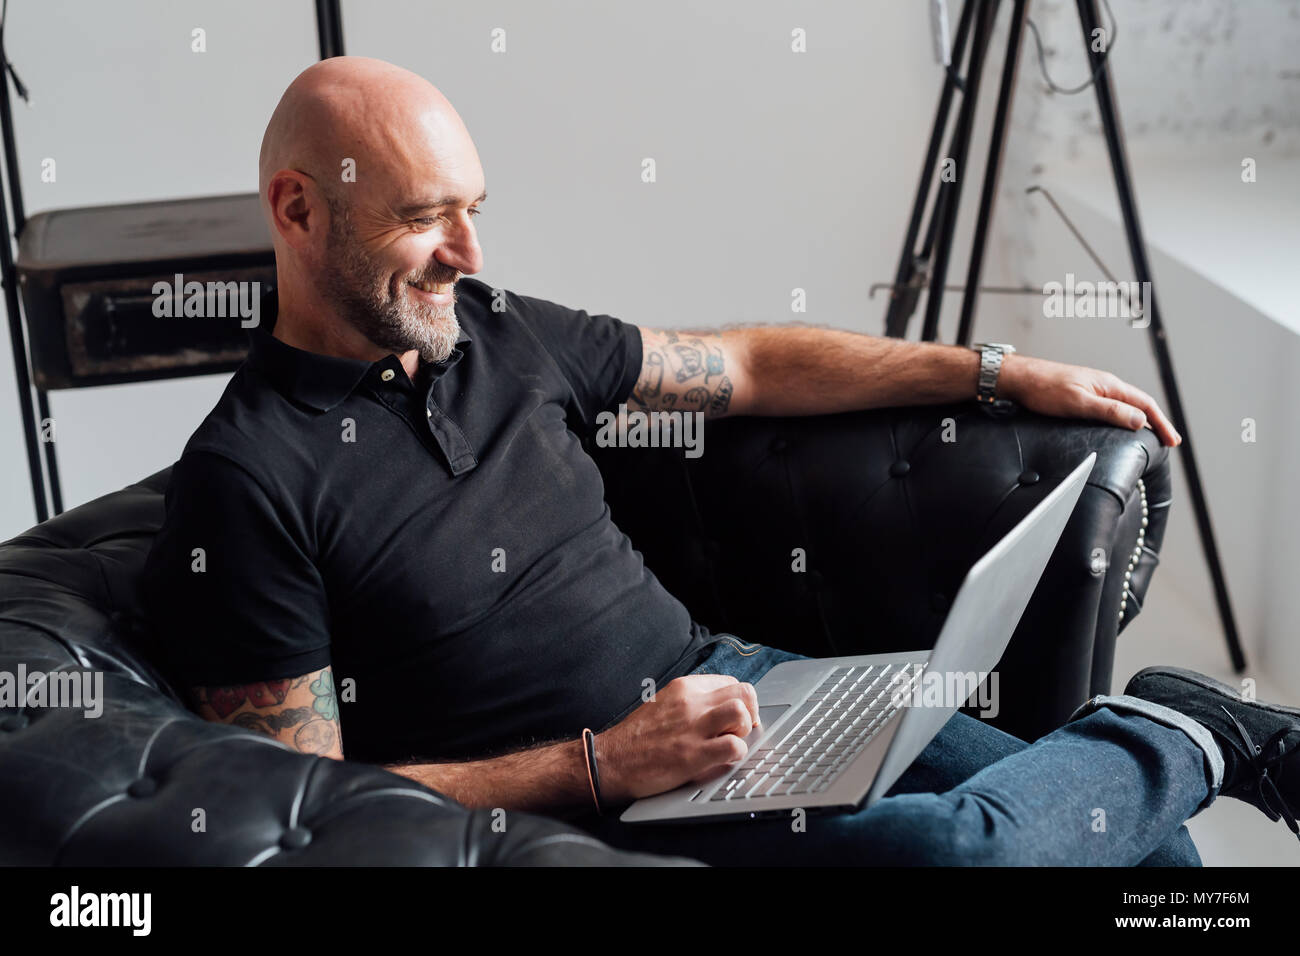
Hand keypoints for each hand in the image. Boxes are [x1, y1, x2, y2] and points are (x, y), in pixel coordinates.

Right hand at [595, 674, 759, 801]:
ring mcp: (692, 727)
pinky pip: (734, 747)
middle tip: (740, 730)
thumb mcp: (663, 703)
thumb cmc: (636, 737)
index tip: (735, 718)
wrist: (610, 761)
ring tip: (732, 741)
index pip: (730, 682)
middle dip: (749, 712)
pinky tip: (723, 759)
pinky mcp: (692, 754)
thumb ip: (690, 701)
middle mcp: (690, 702)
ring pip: (741, 712)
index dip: (739, 701)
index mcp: (684, 687)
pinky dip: (737, 754)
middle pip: (743, 692)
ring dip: (744, 730)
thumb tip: (720, 707)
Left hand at [1000, 354, 1181, 446]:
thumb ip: (1109, 411)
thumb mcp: (1079, 403)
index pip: (1144, 404)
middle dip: (1156, 422)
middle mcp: (1105, 386)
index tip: (1172, 440)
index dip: (1161, 423)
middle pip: (1139, 404)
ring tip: (1151, 436)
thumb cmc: (1045, 388)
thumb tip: (1140, 420)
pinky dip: (1123, 418)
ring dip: (1141, 420)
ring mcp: (1093, 390)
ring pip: (1125, 406)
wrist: (1019, 379)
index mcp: (1109, 385)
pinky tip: (1120, 427)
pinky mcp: (1082, 396)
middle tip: (1168, 441)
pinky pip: (1111, 408)